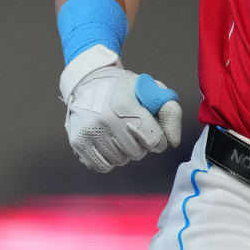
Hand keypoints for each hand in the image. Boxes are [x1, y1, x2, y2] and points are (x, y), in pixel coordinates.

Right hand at [59, 44, 182, 172]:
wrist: (89, 82)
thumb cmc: (126, 90)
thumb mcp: (152, 91)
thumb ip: (170, 113)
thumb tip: (172, 142)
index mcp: (127, 105)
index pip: (155, 140)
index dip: (159, 139)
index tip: (153, 131)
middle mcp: (105, 119)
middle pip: (137, 153)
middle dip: (140, 144)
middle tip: (132, 129)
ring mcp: (89, 131)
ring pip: (120, 161)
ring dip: (124, 152)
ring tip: (118, 134)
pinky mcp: (77, 141)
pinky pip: (102, 166)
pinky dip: (108, 159)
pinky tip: (107, 143)